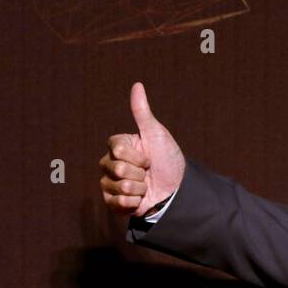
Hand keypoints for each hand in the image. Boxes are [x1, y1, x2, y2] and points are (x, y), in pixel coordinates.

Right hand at [99, 81, 185, 216]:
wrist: (177, 188)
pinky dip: (133, 202)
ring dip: (139, 187)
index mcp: (118, 146)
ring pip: (118, 186)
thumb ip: (141, 112)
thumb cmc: (168, 158)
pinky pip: (116, 202)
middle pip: (115, 168)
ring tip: (146, 185)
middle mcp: (110, 164)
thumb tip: (137, 85)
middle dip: (139, 171)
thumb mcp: (156, 133)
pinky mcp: (113, 202)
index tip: (149, 155)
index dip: (137, 155)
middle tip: (148, 172)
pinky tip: (141, 198)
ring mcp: (110, 183)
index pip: (116, 148)